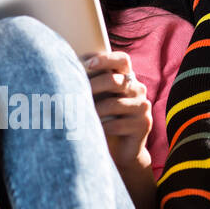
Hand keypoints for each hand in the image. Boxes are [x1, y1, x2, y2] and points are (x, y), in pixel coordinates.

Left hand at [84, 51, 151, 172]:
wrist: (120, 149)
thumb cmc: (103, 118)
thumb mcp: (98, 98)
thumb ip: (90, 82)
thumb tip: (65, 68)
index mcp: (127, 77)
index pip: (122, 59)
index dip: (105, 59)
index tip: (87, 64)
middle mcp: (138, 89)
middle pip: (114, 81)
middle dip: (92, 86)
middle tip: (74, 93)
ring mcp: (143, 106)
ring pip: (113, 104)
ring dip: (93, 111)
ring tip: (79, 116)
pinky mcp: (143, 124)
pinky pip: (117, 124)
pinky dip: (101, 128)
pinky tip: (93, 131)